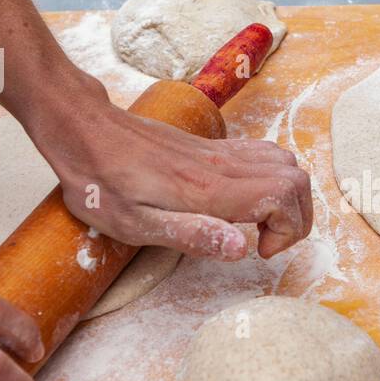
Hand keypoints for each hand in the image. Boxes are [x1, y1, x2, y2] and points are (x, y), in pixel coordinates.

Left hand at [28, 76, 312, 259]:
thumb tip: (243, 248)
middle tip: (266, 242)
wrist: (81, 130)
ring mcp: (219, 152)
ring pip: (286, 164)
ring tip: (259, 225)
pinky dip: (273, 179)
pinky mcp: (211, 146)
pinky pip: (264, 154)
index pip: (284, 196)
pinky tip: (245, 201)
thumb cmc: (100, 183)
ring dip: (288, 198)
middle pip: (297, 180)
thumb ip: (193, 235)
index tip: (259, 250)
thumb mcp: (134, 224)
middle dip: (296, 218)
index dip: (287, 229)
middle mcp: (222, 165)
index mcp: (207, 189)